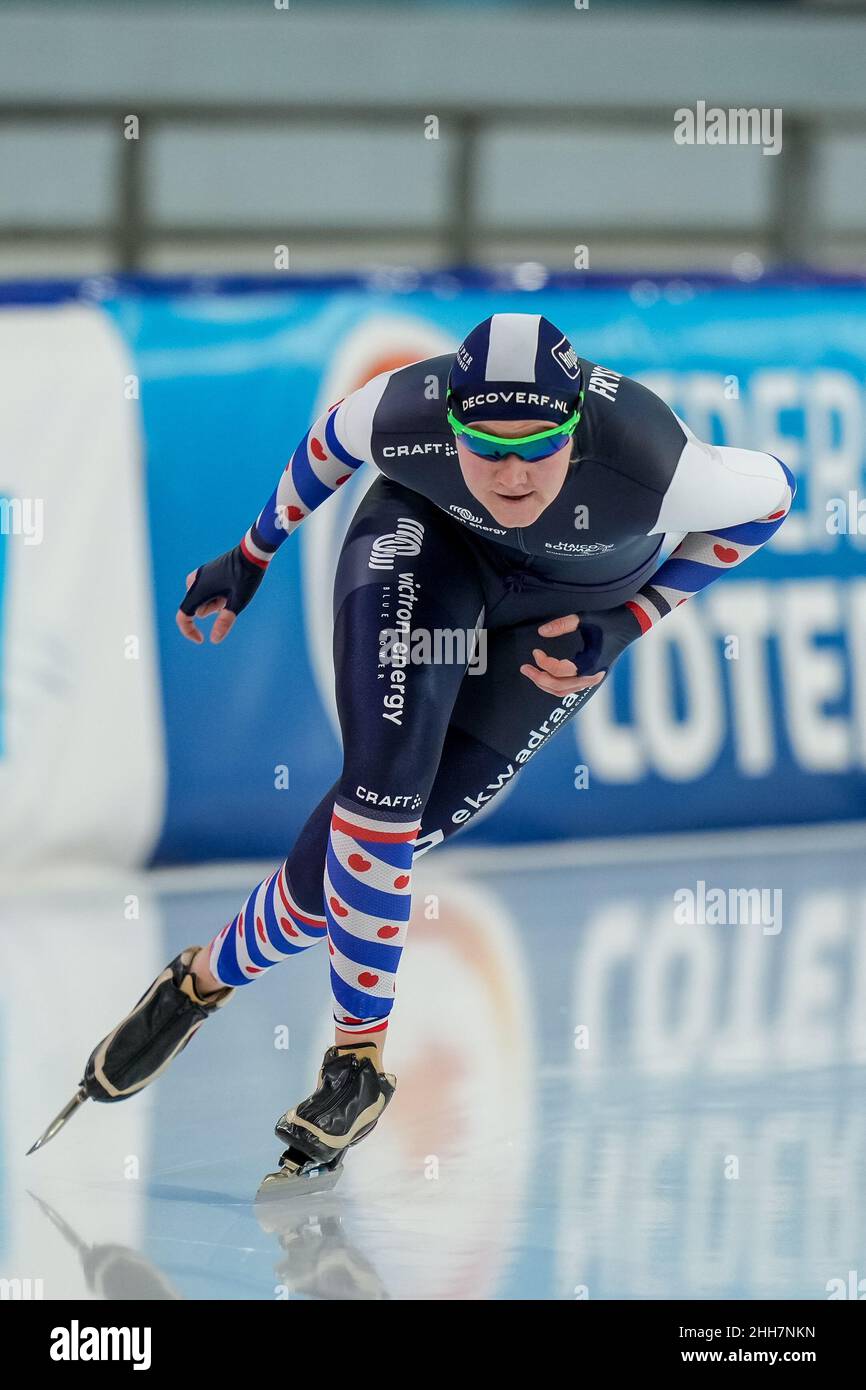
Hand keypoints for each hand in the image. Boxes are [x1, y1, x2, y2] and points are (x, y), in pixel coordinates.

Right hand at [176, 544, 264, 644]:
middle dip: (213, 610)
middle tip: (231, 599)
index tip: (201, 639)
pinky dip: (217, 594)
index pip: (183, 616)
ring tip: (233, 591)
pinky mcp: (206, 572)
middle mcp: (195, 582)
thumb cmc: (246, 577)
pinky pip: (207, 590)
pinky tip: (230, 586)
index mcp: (199, 589)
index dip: (189, 631)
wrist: (252, 552)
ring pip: (203, 600)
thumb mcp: (238, 602)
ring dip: (216, 602)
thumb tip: (214, 640)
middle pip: (197, 608)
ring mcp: (200, 575)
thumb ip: (225, 621)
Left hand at [519, 605, 642, 692]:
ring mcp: (592, 679)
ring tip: (531, 673)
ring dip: (545, 684)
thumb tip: (541, 631)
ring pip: (563, 691)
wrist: (628, 626)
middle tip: (524, 668)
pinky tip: (544, 675)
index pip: (560, 671)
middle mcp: (591, 675)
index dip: (543, 663)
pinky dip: (554, 685)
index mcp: (591, 663)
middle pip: (559, 687)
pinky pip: (569, 689)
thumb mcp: (584, 617)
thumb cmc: (607, 620)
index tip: (535, 651)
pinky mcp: (590, 677)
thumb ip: (562, 624)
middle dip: (538, 679)